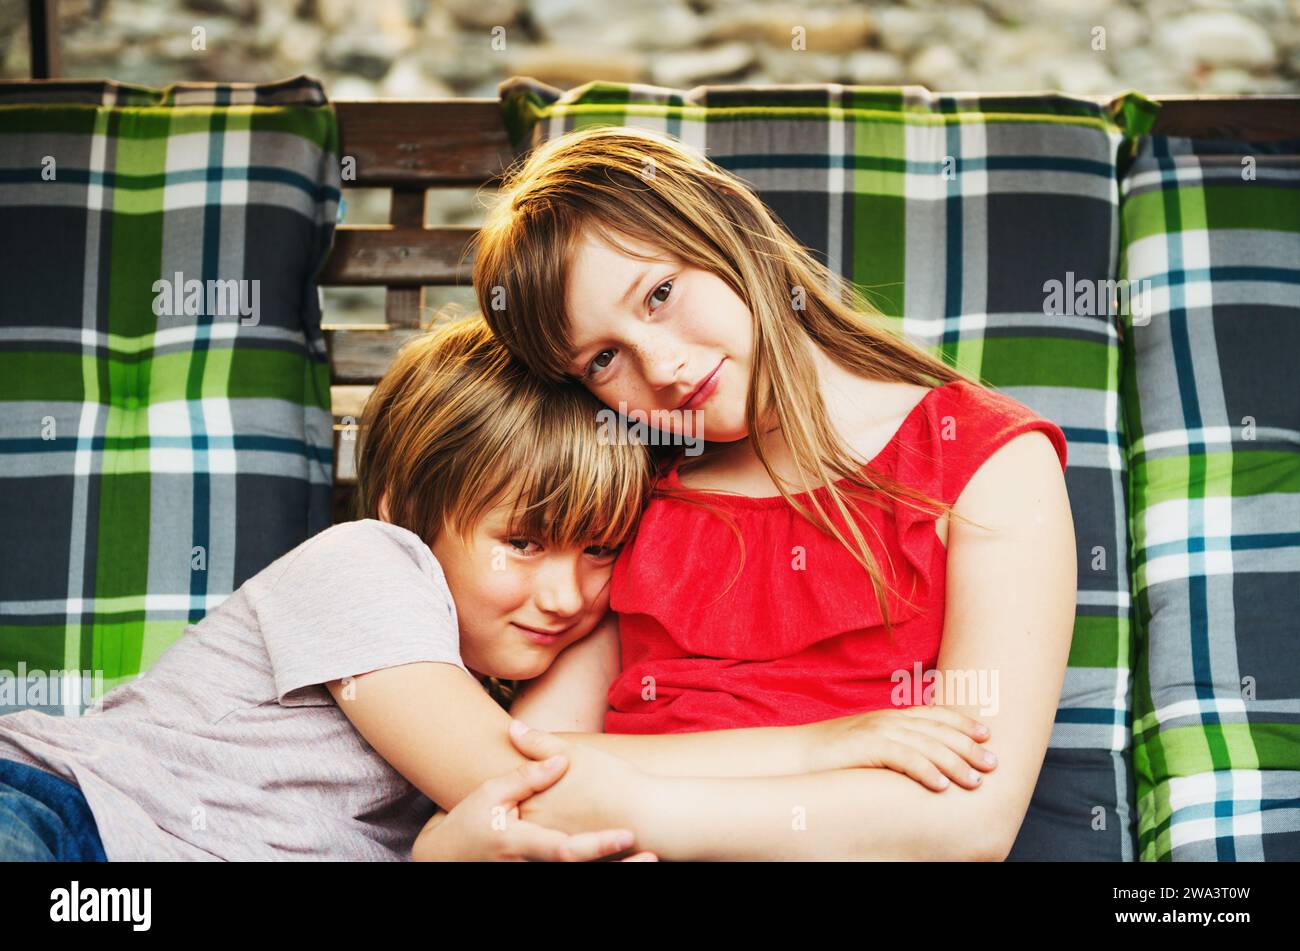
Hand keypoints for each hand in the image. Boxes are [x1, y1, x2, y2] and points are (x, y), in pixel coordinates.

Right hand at [411, 744, 655, 861]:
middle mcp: (530, 868)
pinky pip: (570, 877)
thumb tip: (560, 761)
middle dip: (619, 867)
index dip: (596, 845)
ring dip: (615, 871)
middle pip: (580, 871)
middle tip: (652, 857)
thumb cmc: (471, 822)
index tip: (626, 834)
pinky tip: (622, 863)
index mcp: (520, 844)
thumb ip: (526, 777)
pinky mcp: (536, 878)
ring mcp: (533, 877)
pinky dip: (601, 870)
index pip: (564, 850)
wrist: (448, 860)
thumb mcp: (490, 793)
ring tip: (649, 861)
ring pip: (579, 878)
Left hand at [508, 719, 654, 841]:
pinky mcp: (578, 856)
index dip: (510, 786)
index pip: (511, 795)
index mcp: (533, 805)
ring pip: (540, 833)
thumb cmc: (612, 782)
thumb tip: (512, 727)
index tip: (511, 779)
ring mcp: (556, 845)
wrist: (648, 816)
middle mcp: (539, 831)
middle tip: (530, 793)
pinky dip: (562, 830)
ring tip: (559, 804)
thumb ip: (538, 742)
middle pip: (522, 816)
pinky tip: (575, 818)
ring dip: (543, 819)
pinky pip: (558, 845)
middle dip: (521, 804)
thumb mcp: (573, 753)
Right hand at [802, 705, 996, 790]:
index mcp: (890, 717)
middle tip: (993, 763)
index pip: (935, 716)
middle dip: (969, 746)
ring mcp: (877, 731)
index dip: (963, 724)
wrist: (796, 756)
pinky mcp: (865, 747)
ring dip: (955, 763)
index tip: (988, 735)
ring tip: (975, 780)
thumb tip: (923, 762)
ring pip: (926, 745)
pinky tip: (941, 786)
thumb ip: (895, 748)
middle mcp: (888, 720)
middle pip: (938, 731)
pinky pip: (902, 758)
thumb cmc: (833, 757)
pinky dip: (925, 770)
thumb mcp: (870, 747)